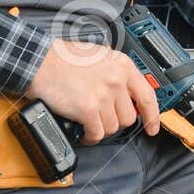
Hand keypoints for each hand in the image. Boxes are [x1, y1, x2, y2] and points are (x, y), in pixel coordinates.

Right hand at [25, 40, 159, 144]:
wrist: (40, 61)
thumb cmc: (64, 59)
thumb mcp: (99, 56)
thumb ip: (115, 73)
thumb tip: (125, 94)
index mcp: (122, 66)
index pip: (147, 96)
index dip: (152, 116)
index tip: (152, 127)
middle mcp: (116, 80)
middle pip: (128, 117)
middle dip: (115, 121)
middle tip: (102, 118)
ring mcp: (103, 95)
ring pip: (112, 127)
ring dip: (100, 129)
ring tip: (89, 122)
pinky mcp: (88, 109)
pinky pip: (97, 133)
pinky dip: (90, 137)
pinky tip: (84, 132)